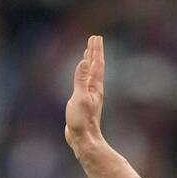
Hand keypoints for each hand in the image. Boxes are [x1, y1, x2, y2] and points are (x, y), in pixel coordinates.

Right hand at [65, 34, 105, 153]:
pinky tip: (82, 75)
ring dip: (90, 62)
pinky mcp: (83, 102)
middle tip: (95, 39)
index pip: (96, 65)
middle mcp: (94, 90)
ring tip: (88, 53)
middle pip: (95, 67)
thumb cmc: (81, 121)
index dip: (96, 51)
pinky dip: (83, 74)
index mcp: (94, 88)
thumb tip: (84, 61)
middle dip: (94, 52)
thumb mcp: (80, 97)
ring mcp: (89, 96)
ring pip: (90, 74)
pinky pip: (84, 82)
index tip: (96, 38)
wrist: (83, 139)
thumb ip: (81, 79)